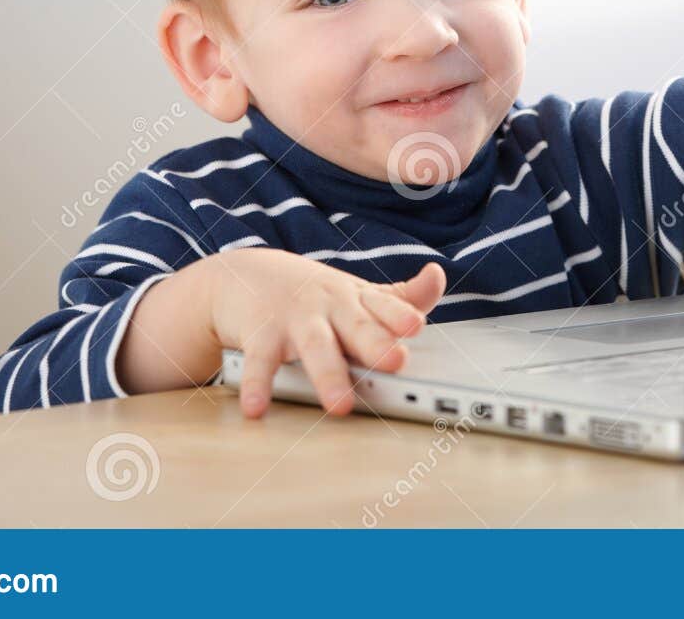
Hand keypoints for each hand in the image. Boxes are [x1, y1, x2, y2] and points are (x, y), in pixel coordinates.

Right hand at [206, 251, 446, 417]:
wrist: (245, 275)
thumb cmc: (314, 295)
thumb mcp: (357, 294)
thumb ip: (401, 297)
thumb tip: (438, 277)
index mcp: (357, 300)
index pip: (385, 306)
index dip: (400, 315)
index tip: (416, 325)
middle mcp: (329, 307)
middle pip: (357, 327)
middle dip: (376, 344)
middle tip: (395, 363)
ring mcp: (295, 319)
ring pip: (315, 347)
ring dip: (328, 375)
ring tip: (340, 406)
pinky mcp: (260, 334)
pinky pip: (259, 362)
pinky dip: (257, 385)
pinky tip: (257, 408)